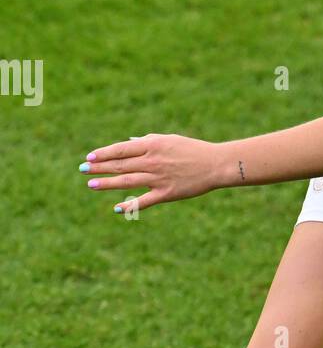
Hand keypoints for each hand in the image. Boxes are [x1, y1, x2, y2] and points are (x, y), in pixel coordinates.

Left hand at [80, 133, 224, 213]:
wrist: (215, 164)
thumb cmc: (193, 150)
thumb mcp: (170, 139)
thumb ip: (148, 141)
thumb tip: (130, 141)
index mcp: (152, 145)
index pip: (121, 149)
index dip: (103, 153)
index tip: (90, 156)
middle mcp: (152, 161)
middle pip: (119, 165)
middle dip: (99, 167)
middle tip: (83, 169)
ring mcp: (158, 178)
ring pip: (126, 181)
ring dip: (107, 183)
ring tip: (91, 184)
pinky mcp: (166, 193)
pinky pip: (144, 201)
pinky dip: (129, 205)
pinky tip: (116, 208)